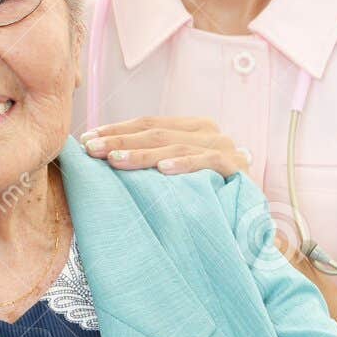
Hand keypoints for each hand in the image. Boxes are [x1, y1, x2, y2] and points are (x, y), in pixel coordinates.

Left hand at [80, 116, 249, 176]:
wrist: (250, 212)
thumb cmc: (204, 190)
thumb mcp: (175, 168)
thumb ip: (151, 156)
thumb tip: (104, 154)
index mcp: (191, 126)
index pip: (146, 123)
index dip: (115, 129)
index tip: (86, 139)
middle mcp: (208, 132)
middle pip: (156, 133)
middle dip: (119, 140)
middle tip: (91, 149)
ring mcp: (224, 148)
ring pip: (176, 146)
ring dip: (142, 154)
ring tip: (115, 161)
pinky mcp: (236, 168)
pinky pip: (207, 163)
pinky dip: (184, 165)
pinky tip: (163, 171)